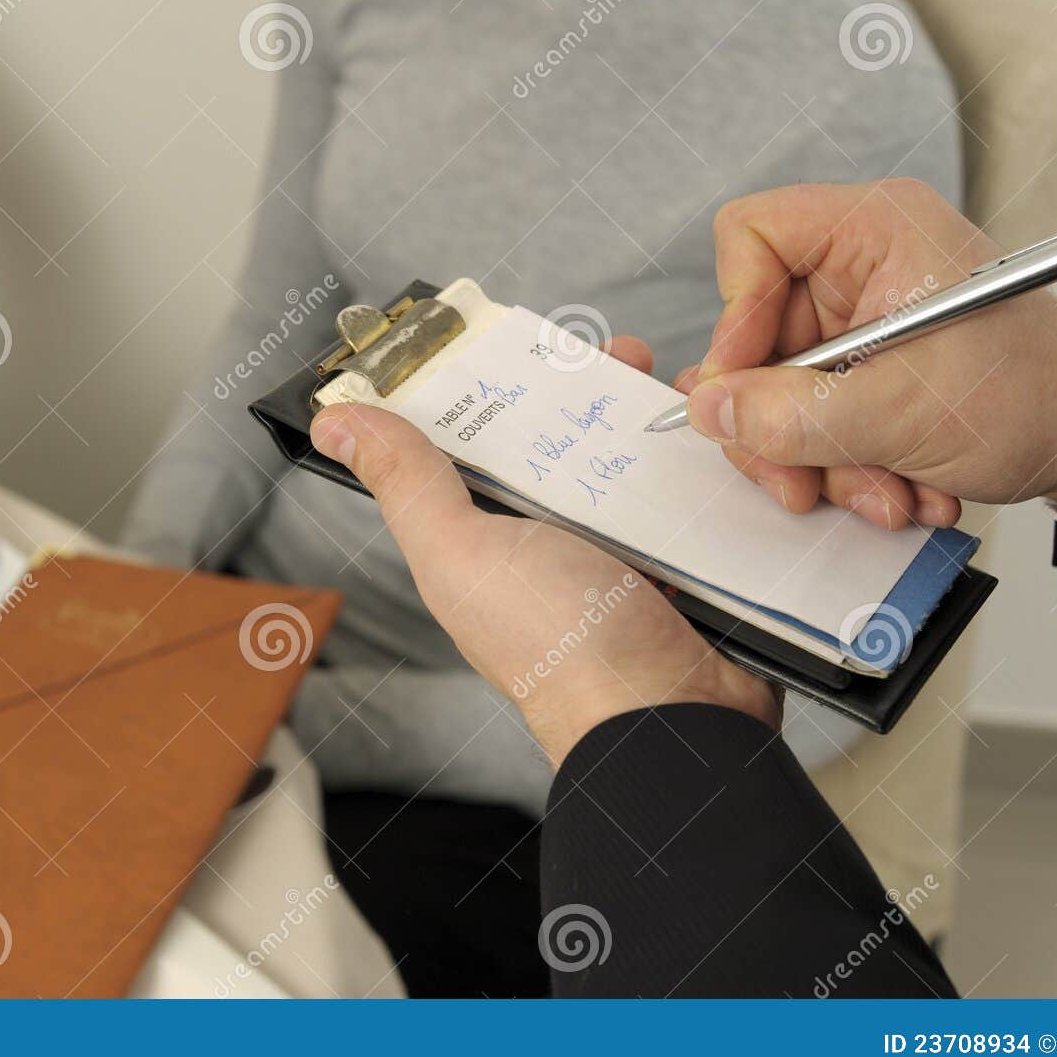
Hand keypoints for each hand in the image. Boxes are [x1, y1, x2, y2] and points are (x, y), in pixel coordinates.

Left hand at [309, 339, 777, 766]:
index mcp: (482, 539)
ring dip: (650, 418)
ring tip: (675, 385)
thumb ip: (407, 483)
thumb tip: (335, 422)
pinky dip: (698, 463)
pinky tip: (721, 436)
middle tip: (624, 356)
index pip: (478, 441)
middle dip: (588, 390)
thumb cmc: (559, 646)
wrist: (668, 716)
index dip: (494, 385)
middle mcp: (545, 545)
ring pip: (628, 462)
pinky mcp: (676, 565)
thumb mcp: (462, 551)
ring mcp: (615, 556)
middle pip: (559, 442)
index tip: (524, 340)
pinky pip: (683, 495)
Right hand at [681, 179, 1056, 528]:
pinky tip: (895, 484)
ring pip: (780, 389)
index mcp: (874, 230)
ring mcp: (861, 319)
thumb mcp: (900, 412)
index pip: (752, 236)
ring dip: (821, 459)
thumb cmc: (1033, 394)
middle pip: (755, 333)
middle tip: (797, 479)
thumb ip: (793, 415)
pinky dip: (845, 463)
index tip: (746, 385)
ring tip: (880, 492)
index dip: (734, 313)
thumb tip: (711, 409)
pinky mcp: (865, 365)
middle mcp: (860, 265)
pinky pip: (813, 415)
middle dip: (780, 423)